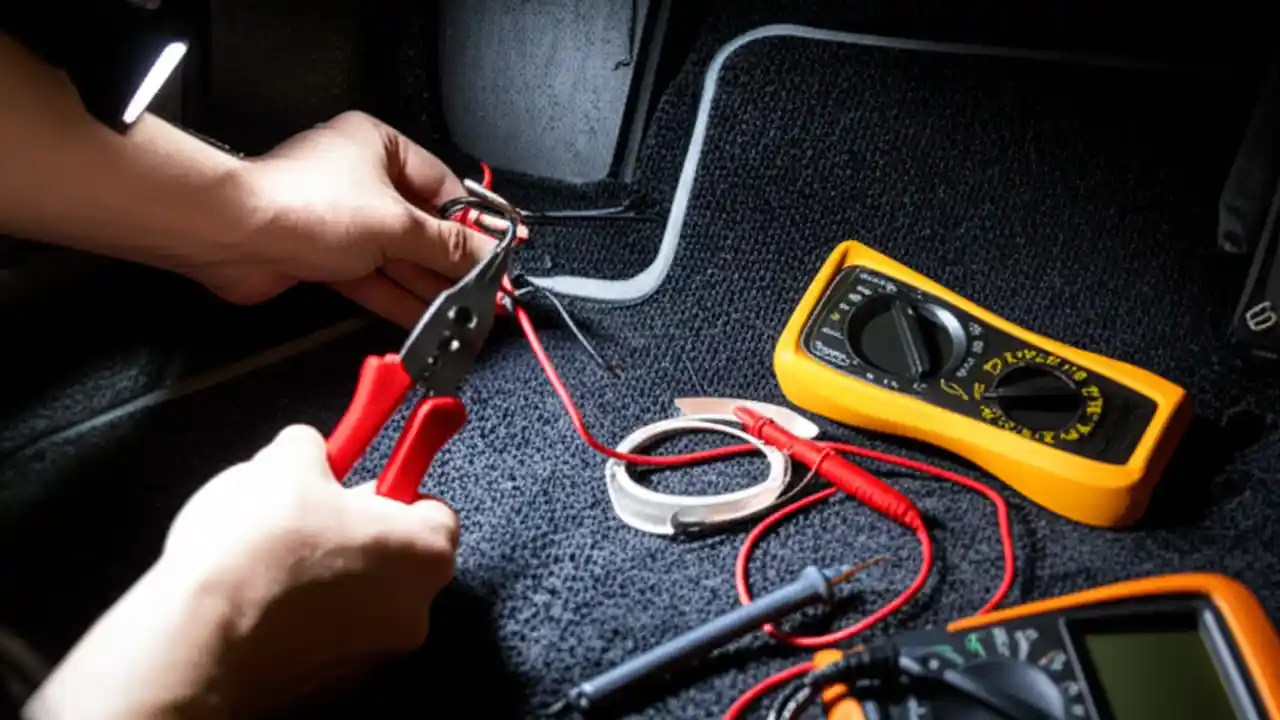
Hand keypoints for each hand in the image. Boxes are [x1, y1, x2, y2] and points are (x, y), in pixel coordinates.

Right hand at [25, 425, 457, 719]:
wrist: (197, 646)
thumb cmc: (257, 547)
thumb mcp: (282, 464)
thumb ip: (310, 448)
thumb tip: (307, 449)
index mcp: (424, 553)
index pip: (434, 510)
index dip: (394, 487)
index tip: (357, 481)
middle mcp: (415, 611)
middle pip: (398, 557)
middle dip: (357, 533)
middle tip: (308, 516)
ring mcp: (375, 655)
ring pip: (361, 598)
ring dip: (329, 575)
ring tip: (271, 558)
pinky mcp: (331, 685)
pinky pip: (328, 634)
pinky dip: (304, 616)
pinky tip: (259, 600)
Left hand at [203, 111, 494, 327]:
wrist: (232, 235)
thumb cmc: (306, 206)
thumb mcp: (396, 224)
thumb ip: (447, 245)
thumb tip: (489, 256)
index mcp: (380, 147)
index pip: (443, 187)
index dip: (475, 223)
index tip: (504, 249)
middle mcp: (361, 179)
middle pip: (422, 226)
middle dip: (454, 263)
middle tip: (488, 292)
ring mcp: (342, 220)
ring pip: (398, 257)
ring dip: (430, 287)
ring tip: (465, 315)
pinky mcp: (324, 255)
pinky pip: (373, 278)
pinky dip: (399, 298)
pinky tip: (428, 319)